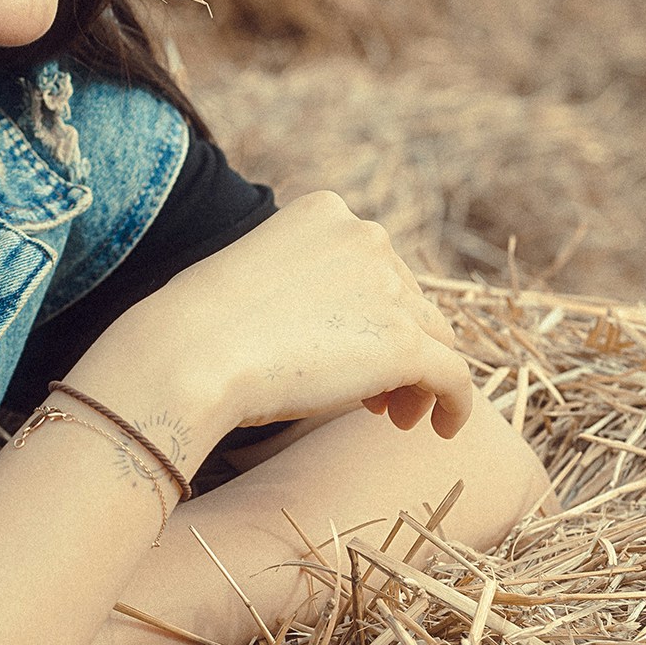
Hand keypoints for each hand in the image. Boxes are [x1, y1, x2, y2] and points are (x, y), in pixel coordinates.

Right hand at [72, 190, 472, 454]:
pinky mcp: (405, 343)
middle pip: (409, 300)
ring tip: (392, 417)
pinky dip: (455, 406)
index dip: (372, 311)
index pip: (376, 265)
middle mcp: (366, 237)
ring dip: (418, 377)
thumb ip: (304, 285)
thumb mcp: (252, 279)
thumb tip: (334, 329)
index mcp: (327, 212)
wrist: (190, 354)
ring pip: (435, 337)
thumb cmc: (198, 325)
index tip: (351, 351)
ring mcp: (389, 288)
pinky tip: (440, 432)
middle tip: (371, 398)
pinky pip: (454, 376)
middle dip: (394, 346)